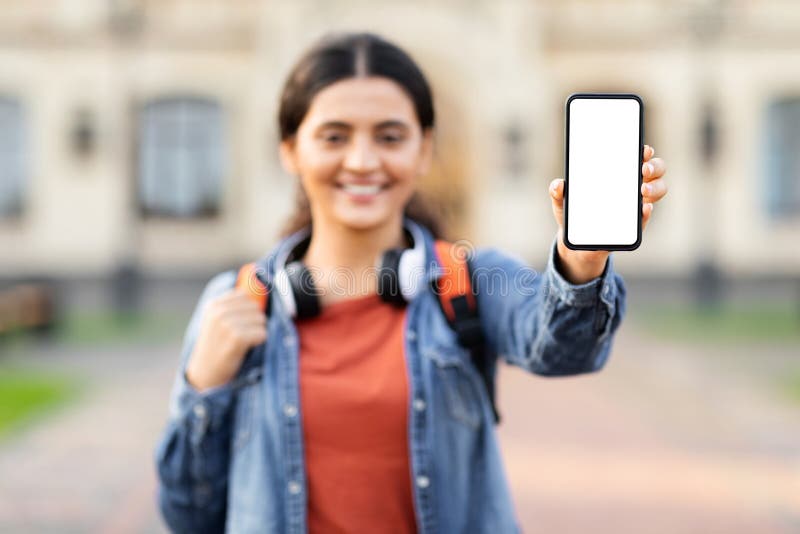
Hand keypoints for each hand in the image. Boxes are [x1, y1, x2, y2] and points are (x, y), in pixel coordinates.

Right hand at [185, 289, 267, 391]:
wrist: (205, 373)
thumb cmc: (216, 347)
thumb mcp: (216, 322)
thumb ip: (232, 307)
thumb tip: (259, 289)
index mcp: (213, 305)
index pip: (244, 296)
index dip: (249, 309)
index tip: (243, 322)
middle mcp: (219, 312)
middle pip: (255, 307)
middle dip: (255, 321)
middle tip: (244, 335)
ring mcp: (226, 325)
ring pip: (261, 320)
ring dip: (258, 332)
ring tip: (245, 343)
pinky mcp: (236, 338)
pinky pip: (262, 333)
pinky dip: (259, 341)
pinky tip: (248, 347)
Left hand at [548, 144, 667, 283]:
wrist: (578, 243)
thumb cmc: (574, 214)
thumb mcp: (562, 202)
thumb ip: (557, 192)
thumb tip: (558, 184)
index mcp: (618, 174)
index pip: (637, 157)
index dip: (645, 152)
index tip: (643, 149)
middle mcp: (633, 186)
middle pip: (655, 170)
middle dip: (654, 167)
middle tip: (643, 170)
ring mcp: (637, 205)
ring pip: (658, 190)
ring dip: (655, 188)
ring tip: (643, 191)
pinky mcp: (636, 226)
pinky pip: (646, 218)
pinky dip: (647, 212)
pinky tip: (644, 208)